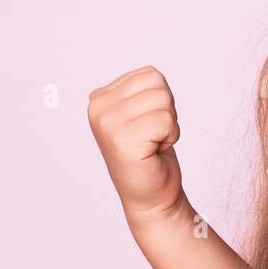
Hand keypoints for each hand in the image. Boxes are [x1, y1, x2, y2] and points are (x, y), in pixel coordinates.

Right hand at [87, 65, 184, 225]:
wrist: (150, 195)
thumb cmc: (150, 152)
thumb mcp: (139, 112)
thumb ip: (140, 90)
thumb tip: (152, 74)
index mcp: (99, 97)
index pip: (150, 74)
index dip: (160, 99)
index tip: (146, 123)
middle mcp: (98, 108)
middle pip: (158, 83)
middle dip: (166, 109)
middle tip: (152, 134)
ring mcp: (108, 123)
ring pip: (163, 100)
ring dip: (169, 123)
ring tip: (152, 142)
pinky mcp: (123, 139)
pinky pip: (166, 120)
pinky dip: (169, 137)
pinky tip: (153, 151)